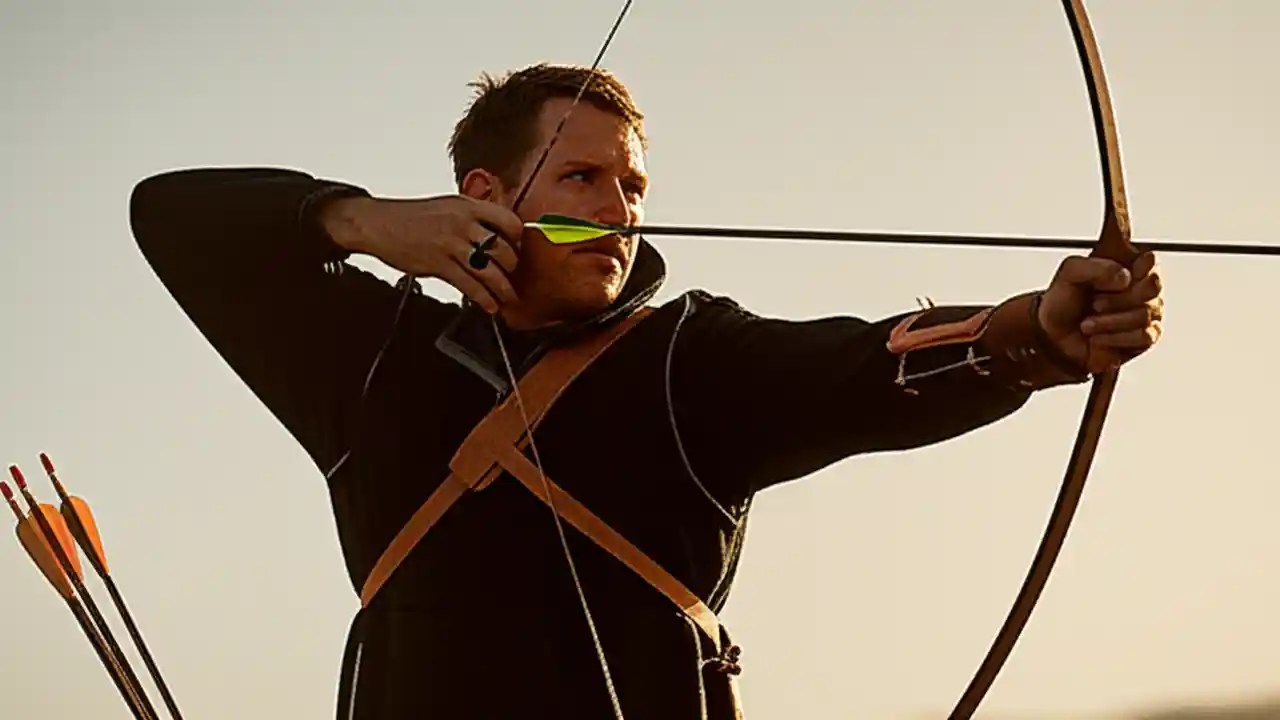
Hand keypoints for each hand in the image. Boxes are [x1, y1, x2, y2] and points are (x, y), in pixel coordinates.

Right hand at [321, 194, 523, 313]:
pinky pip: (469, 285)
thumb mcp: (449, 206)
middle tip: (515, 277)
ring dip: (503, 288)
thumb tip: (497, 235)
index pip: (509, 220)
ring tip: (509, 298)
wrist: (379, 224)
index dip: (518, 238)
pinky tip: (489, 305)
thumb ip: (474, 217)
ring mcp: (451, 244)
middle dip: (513, 268)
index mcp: (469, 206)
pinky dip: (483, 298)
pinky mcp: (439, 264)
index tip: (519, 249)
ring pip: (489, 271)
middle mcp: (463, 223)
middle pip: (503, 249)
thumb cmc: (414, 216)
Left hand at [1037, 252, 1163, 373]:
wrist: (1053, 336)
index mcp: (1127, 268)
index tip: (1121, 276)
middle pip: (1152, 287)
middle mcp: (1141, 290)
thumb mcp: (1070, 273)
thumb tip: (1125, 277)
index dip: (1142, 266)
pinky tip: (1097, 338)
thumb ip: (1097, 267)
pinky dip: (1115, 338)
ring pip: (1145, 314)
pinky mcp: (1144, 339)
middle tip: (1095, 303)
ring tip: (1087, 323)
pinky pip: (1144, 336)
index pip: (1151, 260)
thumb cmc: (1063, 302)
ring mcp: (1146, 314)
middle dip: (1119, 298)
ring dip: (1109, 321)